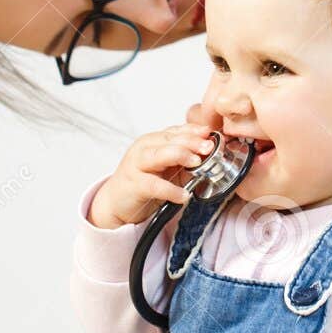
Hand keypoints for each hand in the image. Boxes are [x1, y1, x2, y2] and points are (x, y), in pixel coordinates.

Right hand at [87, 122, 219, 228]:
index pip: (177, 130)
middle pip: (170, 139)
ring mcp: (137, 164)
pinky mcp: (134, 184)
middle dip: (192, 141)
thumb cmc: (145, 182)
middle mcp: (145, 148)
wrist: (117, 201)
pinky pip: (154, 185)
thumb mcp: (169, 168)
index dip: (196, 131)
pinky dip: (171, 190)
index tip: (213, 134)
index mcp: (155, 141)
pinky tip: (184, 195)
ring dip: (180, 156)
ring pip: (160, 154)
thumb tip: (214, 156)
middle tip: (209, 147)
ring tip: (197, 163)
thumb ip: (188, 161)